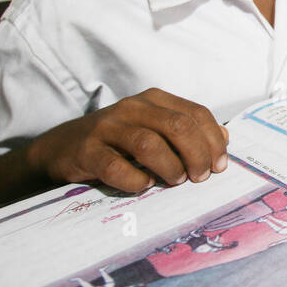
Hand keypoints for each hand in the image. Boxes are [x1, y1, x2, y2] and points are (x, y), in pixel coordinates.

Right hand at [27, 88, 228, 192]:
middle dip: (197, 154)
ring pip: (149, 144)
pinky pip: (115, 167)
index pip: (195, 114)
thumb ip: (187, 131)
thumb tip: (224, 138)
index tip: (220, 165)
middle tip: (200, 177)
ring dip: (170, 167)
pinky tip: (143, 186)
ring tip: (175, 181)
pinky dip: (135, 180)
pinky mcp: (87, 151)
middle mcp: (132, 108)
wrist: (62, 148)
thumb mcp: (153, 129)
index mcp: (153, 100)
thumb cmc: (117, 142)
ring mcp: (107, 128)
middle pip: (177, 126)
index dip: (213, 140)